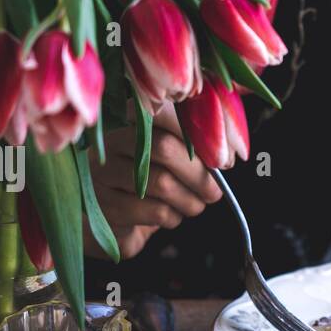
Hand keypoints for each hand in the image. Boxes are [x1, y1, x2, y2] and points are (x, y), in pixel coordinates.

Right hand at [84, 105, 221, 260]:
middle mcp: (107, 140)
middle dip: (200, 175)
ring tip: (195, 205)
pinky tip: (171, 215)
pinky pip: (153, 210)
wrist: (114, 219)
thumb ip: (196, 143)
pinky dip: (173, 217)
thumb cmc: (150, 179)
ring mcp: (101, 173)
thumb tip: (229, 154)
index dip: (197, 134)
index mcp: (125, 116)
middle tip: (214, 192)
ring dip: (190, 201)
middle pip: (166, 149)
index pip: (164, 112)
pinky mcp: (104, 206)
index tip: (221, 159)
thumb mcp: (169, 154)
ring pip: (162, 183)